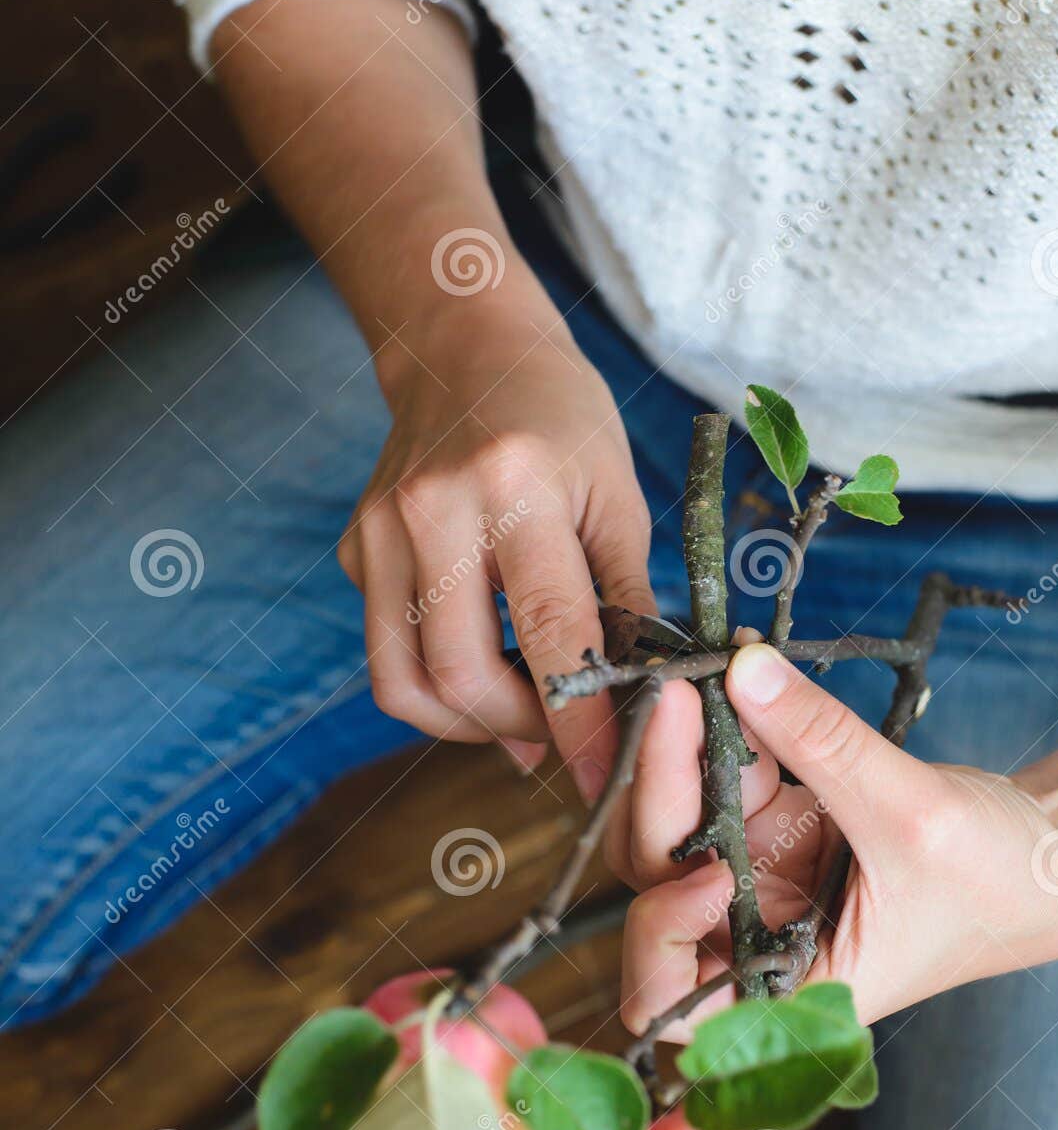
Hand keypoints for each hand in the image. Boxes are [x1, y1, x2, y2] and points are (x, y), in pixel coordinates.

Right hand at [338, 287, 653, 799]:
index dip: (582, 724)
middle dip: (519, 730)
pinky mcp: (354, 547)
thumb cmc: (562, 419)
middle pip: (460, 675)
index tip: (608, 783)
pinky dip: (437, 684)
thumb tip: (631, 704)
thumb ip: (626, 603)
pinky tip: (484, 665)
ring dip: (468, 723)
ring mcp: (379, 529)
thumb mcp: (617, 496)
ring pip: (405, 682)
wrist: (465, 346)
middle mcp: (434, 509)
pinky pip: (387, 651)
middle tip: (564, 737)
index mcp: (517, 488)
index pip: (553, 635)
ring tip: (522, 715)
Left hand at [619, 644, 1057, 1034]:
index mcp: (785, 989)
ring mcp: (761, 881)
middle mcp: (756, 941)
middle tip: (678, 701)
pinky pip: (723, 780)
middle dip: (657, 793)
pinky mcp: (776, 831)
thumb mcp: (912, 811)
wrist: (1056, 855)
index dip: (657, 937)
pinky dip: (725, 731)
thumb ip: (821, 740)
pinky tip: (739, 677)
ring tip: (702, 678)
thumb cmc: (1003, 878)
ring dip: (681, 751)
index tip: (705, 871)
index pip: (668, 999)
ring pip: (678, 821)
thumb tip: (742, 669)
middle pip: (655, 879)